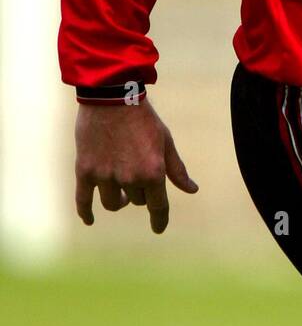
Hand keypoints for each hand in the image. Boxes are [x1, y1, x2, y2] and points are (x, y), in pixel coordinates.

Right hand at [74, 96, 197, 234]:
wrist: (112, 97)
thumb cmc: (143, 119)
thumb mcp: (165, 142)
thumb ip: (177, 170)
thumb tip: (192, 190)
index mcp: (153, 172)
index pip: (158, 207)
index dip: (160, 220)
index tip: (158, 228)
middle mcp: (130, 179)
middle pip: (136, 201)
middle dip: (139, 192)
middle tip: (136, 174)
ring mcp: (106, 176)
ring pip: (113, 203)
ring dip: (118, 199)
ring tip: (119, 191)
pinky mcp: (86, 171)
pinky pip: (84, 201)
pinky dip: (86, 213)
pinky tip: (90, 220)